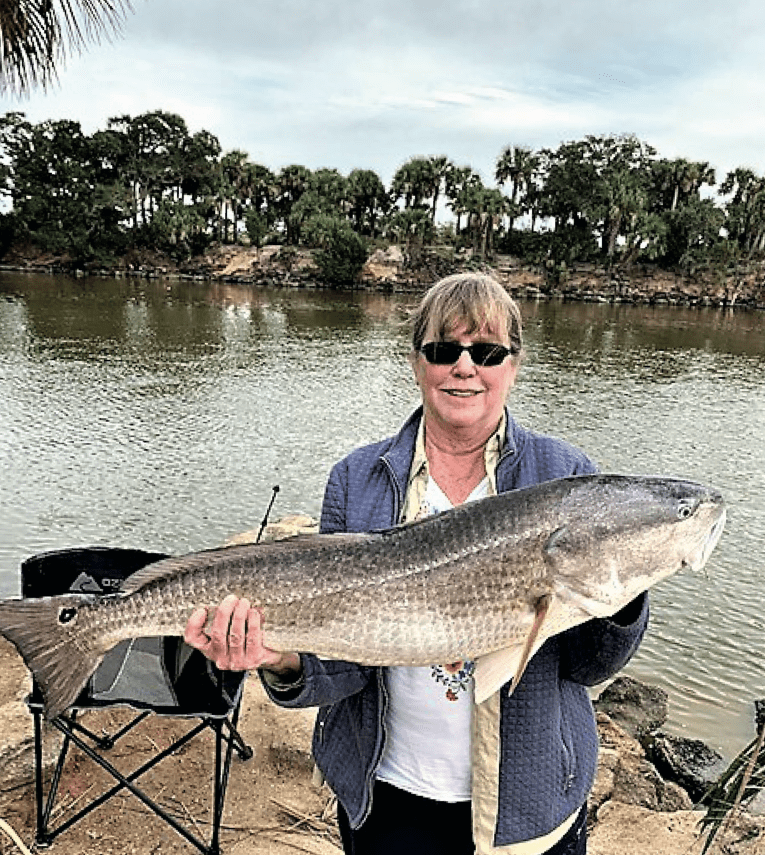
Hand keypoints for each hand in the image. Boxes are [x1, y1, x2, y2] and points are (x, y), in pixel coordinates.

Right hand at [184, 594, 300, 674]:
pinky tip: (254, 613)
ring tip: (244, 602)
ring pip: (235, 636)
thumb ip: (223, 618)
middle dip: (224, 613)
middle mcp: (221, 658)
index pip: (193, 639)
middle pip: (218, 634)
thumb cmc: (245, 638)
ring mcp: (237, 662)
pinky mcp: (253, 660)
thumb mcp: (229, 630)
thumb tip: (225, 599)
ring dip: (239, 615)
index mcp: (210, 649)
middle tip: (232, 599)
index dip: (194, 624)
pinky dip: (252, 623)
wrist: (268, 655)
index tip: (202, 609)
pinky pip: (252, 639)